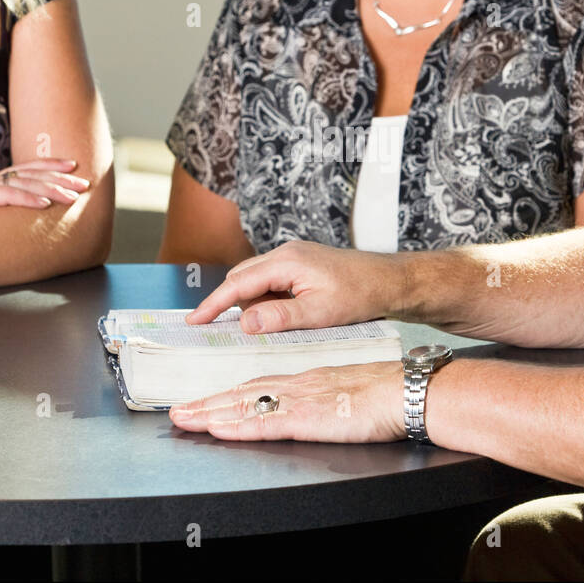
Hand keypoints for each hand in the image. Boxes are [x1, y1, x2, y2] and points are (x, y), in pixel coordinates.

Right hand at [0, 158, 90, 226]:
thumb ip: (0, 214)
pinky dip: (27, 199)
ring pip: (22, 182)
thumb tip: (25, 220)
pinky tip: (44, 205)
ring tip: (71, 196)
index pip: (26, 168)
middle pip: (30, 172)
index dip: (51, 165)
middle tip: (83, 182)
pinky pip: (5, 196)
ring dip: (50, 189)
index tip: (74, 166)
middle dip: (60, 176)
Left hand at [169, 360, 406, 441]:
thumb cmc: (389, 392)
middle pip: (244, 393)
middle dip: (209, 402)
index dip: (231, 393)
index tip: (208, 399)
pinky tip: (218, 428)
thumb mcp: (351, 391)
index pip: (261, 385)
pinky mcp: (307, 418)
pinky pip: (264, 422)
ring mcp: (300, 401)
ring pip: (246, 405)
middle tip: (179, 410)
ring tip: (184, 419)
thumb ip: (329, 398)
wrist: (406, 389)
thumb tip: (320, 408)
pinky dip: (237, 425)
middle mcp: (298, 386)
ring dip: (211, 413)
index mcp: (309, 381)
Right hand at [185, 241, 406, 333]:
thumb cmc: (360, 295)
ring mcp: (293, 257)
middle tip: (213, 329)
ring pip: (255, 281)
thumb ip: (280, 317)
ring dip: (252, 304)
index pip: (238, 283)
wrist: (390, 281)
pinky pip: (271, 282)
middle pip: (241, 278)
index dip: (213, 303)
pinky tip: (279, 317)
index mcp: (286, 261)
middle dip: (227, 304)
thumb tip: (244, 323)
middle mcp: (286, 254)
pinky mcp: (300, 265)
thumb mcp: (320, 313)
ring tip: (262, 327)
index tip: (194, 320)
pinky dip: (266, 300)